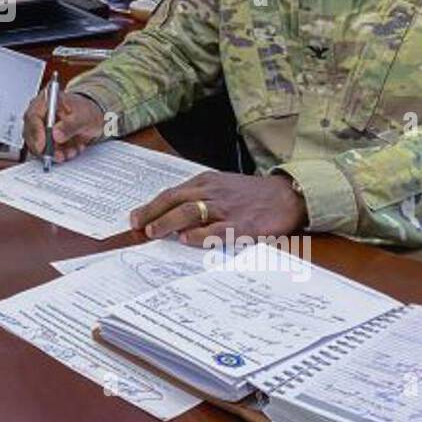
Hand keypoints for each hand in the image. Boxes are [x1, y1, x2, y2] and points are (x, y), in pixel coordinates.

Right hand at [22, 90, 104, 164]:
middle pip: (31, 133)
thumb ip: (70, 125)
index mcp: (46, 101)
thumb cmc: (87, 110)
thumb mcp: (83, 116)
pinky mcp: (47, 139)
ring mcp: (43, 127)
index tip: (42, 145)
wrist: (93, 118)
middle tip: (56, 155)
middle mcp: (41, 114)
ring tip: (69, 152)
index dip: (35, 133)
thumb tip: (56, 135)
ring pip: (38, 145)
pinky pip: (47, 151)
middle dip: (44, 148)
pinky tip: (71, 150)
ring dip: (54, 153)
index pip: (33, 117)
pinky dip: (59, 154)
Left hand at [129, 171, 306, 246]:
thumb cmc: (250, 195)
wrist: (286, 196)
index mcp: (205, 182)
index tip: (135, 218)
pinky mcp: (241, 224)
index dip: (151, 206)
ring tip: (153, 233)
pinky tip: (186, 239)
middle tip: (138, 227)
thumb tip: (171, 217)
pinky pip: (216, 229)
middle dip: (153, 214)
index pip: (171, 193)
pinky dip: (199, 234)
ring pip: (190, 211)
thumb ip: (198, 198)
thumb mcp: (221, 187)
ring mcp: (226, 208)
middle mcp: (212, 192)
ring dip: (168, 222)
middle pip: (175, 200)